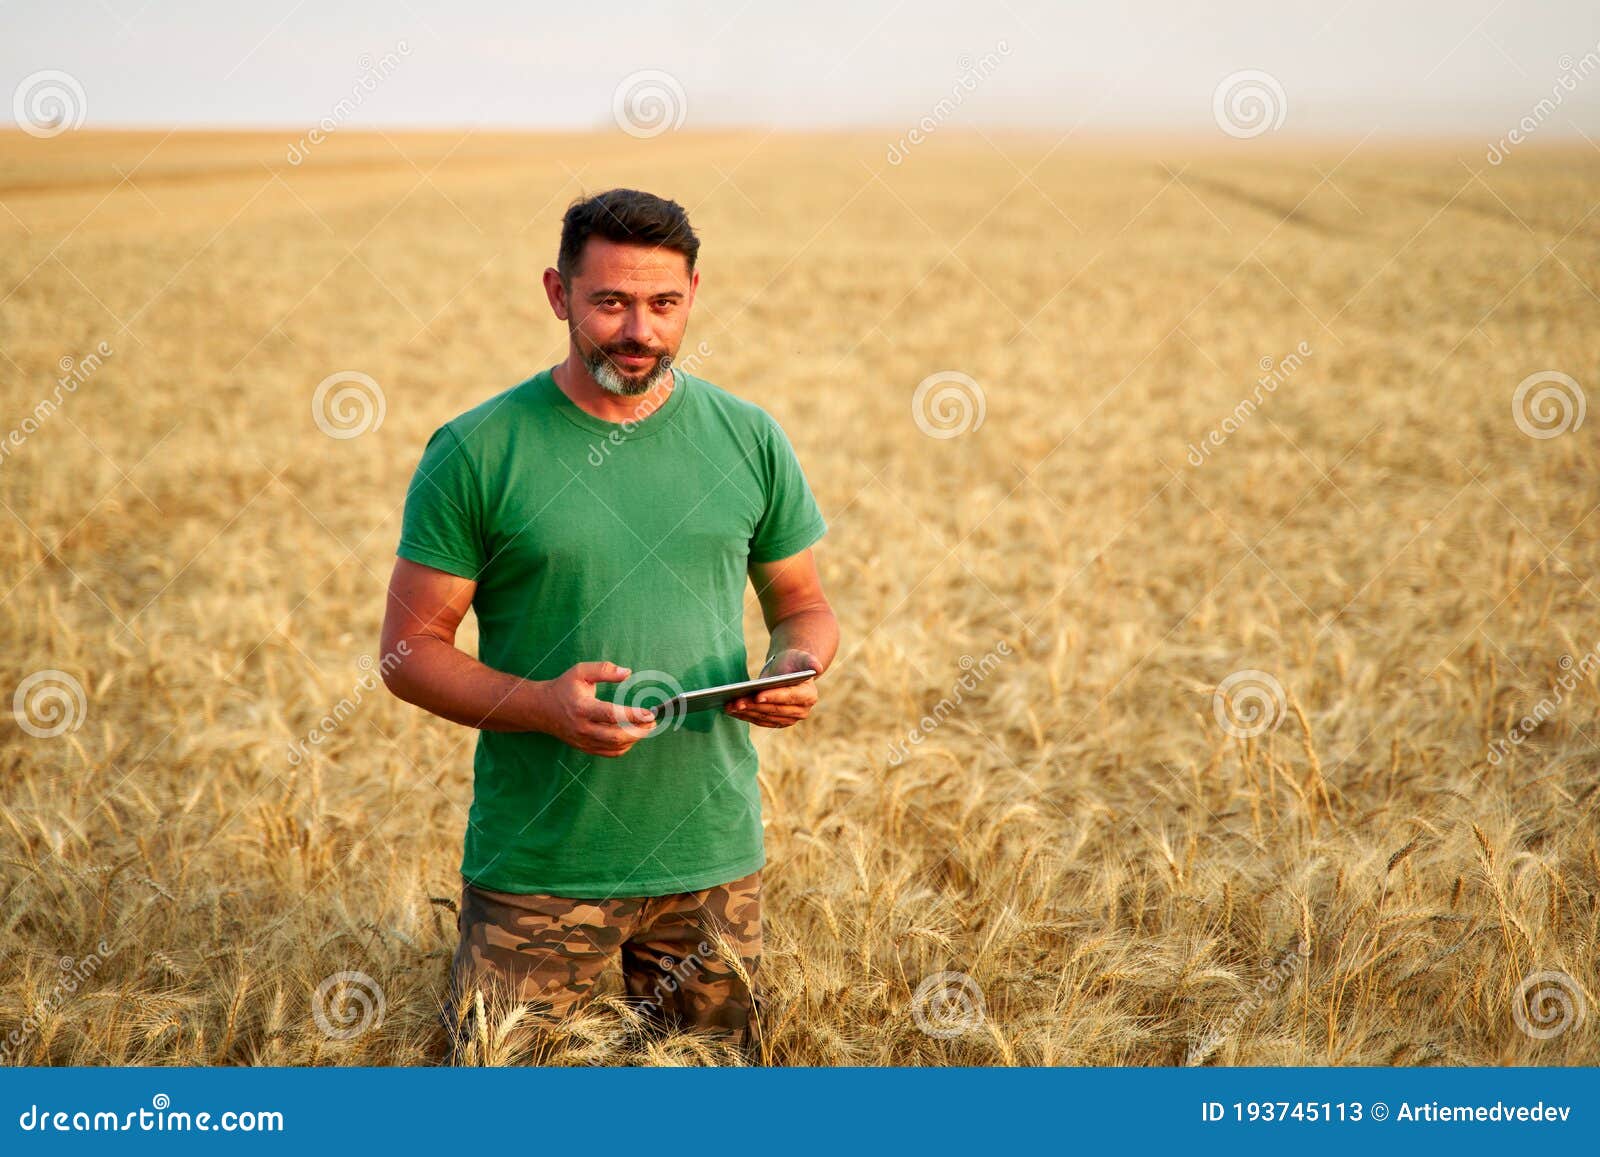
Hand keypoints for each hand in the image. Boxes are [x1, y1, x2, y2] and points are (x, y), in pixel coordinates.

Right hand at [532, 661, 656, 755]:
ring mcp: (584, 741)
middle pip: (616, 736)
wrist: (542, 709)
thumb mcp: (581, 671)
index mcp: (582, 708)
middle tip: (653, 721)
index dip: (633, 715)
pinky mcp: (585, 747)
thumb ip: (604, 670)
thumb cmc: (564, 687)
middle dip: (640, 730)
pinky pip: (610, 753)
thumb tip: (627, 672)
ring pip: (615, 747)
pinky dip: (625, 746)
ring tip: (647, 727)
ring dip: (635, 738)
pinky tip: (633, 735)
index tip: (650, 712)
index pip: (612, 715)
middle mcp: (583, 728)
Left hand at [724, 649, 820, 728]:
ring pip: (764, 717)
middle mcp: (801, 711)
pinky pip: (759, 720)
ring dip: (746, 712)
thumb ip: (811, 662)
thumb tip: (818, 668)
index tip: (757, 695)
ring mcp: (788, 719)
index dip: (773, 697)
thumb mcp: (802, 657)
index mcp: (808, 696)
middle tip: (736, 701)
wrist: (789, 670)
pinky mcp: (776, 722)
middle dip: (753, 705)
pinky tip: (731, 709)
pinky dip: (745, 715)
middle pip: (773, 709)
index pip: (788, 697)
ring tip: (729, 705)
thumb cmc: (794, 661)